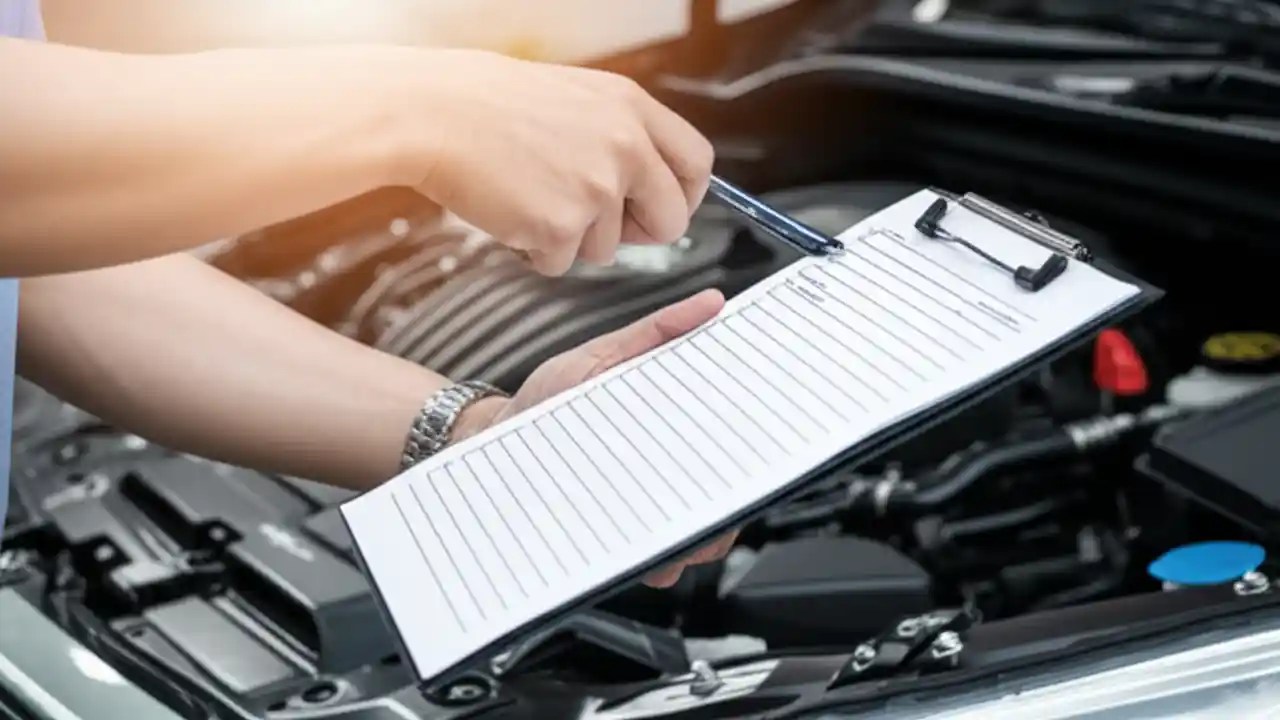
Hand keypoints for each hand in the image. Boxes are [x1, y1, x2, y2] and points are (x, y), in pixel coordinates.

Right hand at [406, 50, 713, 276]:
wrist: (430, 114)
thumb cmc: (487, 106)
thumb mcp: (575, 99)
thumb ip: (620, 135)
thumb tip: (652, 184)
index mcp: (631, 107)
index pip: (697, 163)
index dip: (684, 195)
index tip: (662, 208)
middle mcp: (625, 146)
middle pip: (670, 221)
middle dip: (638, 235)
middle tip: (594, 225)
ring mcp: (596, 188)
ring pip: (607, 249)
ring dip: (570, 239)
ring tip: (528, 196)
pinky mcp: (561, 226)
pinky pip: (561, 263)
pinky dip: (533, 250)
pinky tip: (509, 211)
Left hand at [454, 289, 736, 587]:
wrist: (492, 442)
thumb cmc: (545, 401)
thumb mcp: (598, 357)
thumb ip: (653, 332)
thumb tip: (711, 303)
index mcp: (669, 434)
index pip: (729, 450)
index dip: (753, 454)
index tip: (758, 446)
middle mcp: (662, 480)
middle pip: (721, 506)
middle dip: (729, 509)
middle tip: (720, 494)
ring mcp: (640, 518)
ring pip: (692, 543)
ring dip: (696, 541)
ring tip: (682, 528)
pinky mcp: (613, 546)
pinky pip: (650, 564)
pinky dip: (659, 564)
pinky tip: (651, 555)